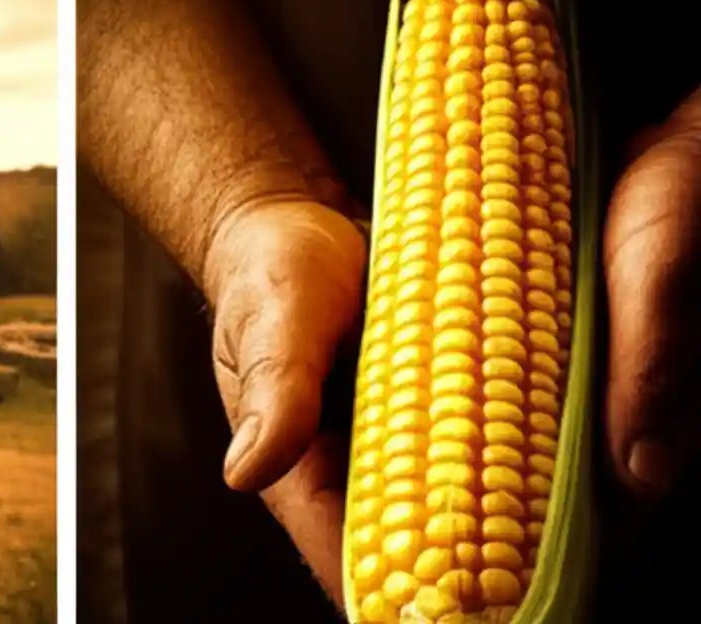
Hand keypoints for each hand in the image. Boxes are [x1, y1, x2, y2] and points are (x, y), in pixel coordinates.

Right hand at [208, 85, 700, 607]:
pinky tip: (555, 448)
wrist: (300, 219)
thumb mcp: (272, 320)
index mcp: (297, 472)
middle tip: (537, 550)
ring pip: (456, 502)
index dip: (411, 595)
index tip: (471, 604)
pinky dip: (513, 452)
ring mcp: (397, 443)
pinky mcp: (432, 408)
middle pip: (417, 546)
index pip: (349, 561)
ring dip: (503, 508)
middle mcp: (352, 470)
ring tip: (557, 504)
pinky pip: (477, 448)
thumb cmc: (271, 268)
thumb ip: (272, 392)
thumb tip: (246, 472)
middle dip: (476, 559)